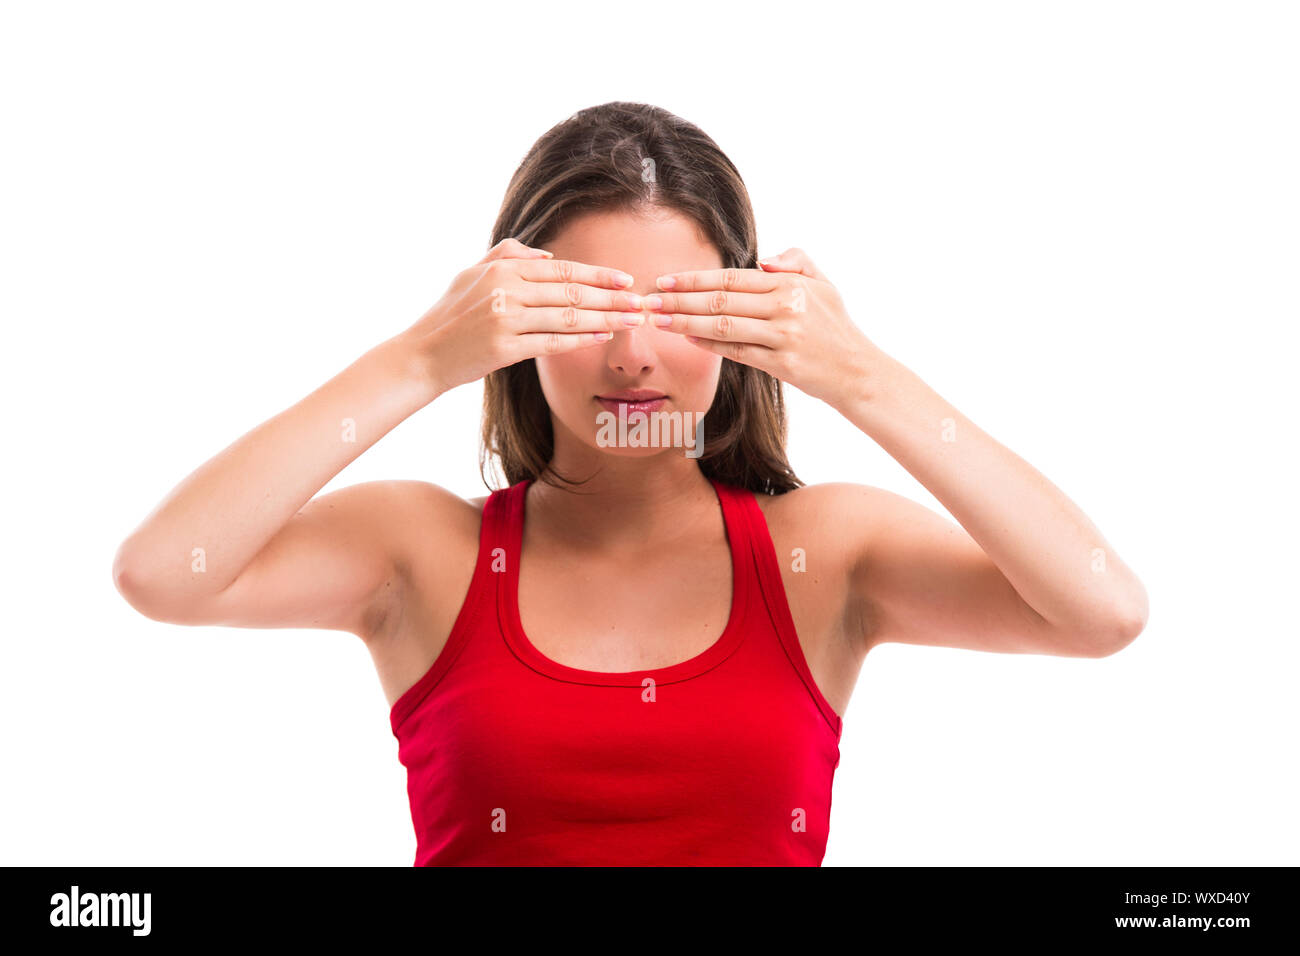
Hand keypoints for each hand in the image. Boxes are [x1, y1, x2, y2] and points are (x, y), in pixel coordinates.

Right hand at [400, 237, 645, 392]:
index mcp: (502, 269)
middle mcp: (505, 289)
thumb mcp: (472, 274)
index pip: (561, 269)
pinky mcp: (505, 348)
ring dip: (605, 319)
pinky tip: (602, 336)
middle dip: (611, 297)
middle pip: (571, 292)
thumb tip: (548, 256)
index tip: (625, 279)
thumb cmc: (449, 316)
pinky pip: (552, 342)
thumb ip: (508, 256)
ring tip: (631, 321)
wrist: (422, 355)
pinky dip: (580, 339)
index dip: (597, 275)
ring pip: (568, 316)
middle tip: (641, 301)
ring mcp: (505, 318)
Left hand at [648, 247, 876, 406]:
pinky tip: (687, 340)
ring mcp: (783, 336)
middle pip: (720, 300)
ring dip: (685, 323)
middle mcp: (786, 307)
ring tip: (658, 320)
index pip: (731, 278)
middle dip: (679, 300)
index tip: (665, 280)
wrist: (857, 371)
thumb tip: (763, 260)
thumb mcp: (823, 284)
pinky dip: (709, 345)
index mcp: (790, 284)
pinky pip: (737, 352)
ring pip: (723, 326)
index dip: (694, 279)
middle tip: (648, 300)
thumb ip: (795, 262)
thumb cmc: (835, 326)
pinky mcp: (782, 364)